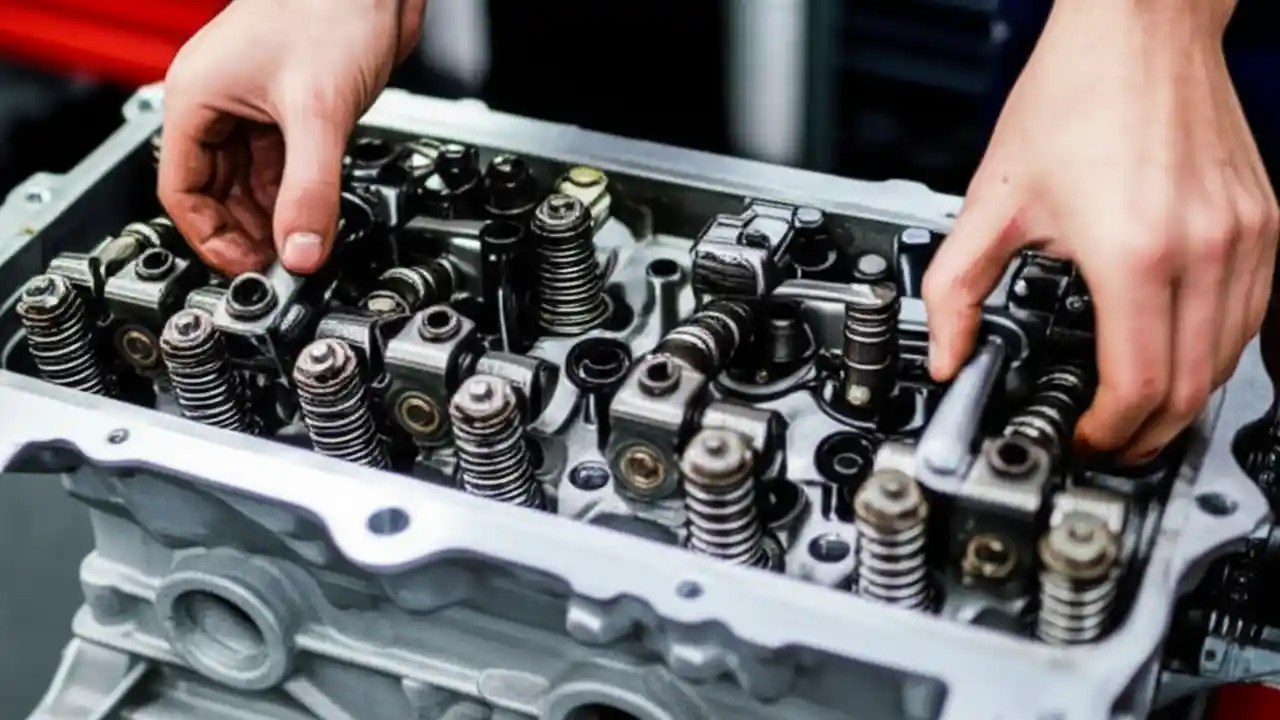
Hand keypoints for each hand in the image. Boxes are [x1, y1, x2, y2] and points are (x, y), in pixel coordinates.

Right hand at [158, 0, 425, 275]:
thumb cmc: (328, 10)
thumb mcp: (318, 112)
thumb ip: (311, 189)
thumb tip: (302, 251)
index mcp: (197, 99)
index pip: (182, 190)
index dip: (211, 237)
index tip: (246, 268)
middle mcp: (218, 105)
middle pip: (215, 191)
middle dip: (244, 233)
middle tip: (278, 266)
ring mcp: (253, 107)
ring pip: (248, 181)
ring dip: (270, 218)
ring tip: (297, 250)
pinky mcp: (290, 108)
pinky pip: (279, 165)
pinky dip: (292, 194)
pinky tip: (312, 216)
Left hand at [922, 2, 1277, 463]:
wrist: (1138, 27)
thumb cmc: (1074, 97)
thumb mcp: (993, 201)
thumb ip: (956, 288)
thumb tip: (946, 354)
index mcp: (1135, 252)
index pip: (1142, 383)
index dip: (1113, 430)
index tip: (1087, 437)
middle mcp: (1204, 249)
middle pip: (1194, 387)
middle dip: (1148, 432)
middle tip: (1112, 441)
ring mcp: (1244, 236)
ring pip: (1231, 357)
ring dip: (1187, 397)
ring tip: (1140, 409)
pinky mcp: (1264, 221)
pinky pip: (1252, 313)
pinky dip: (1217, 350)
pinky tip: (1180, 354)